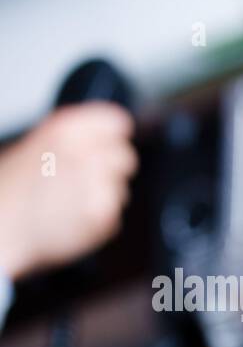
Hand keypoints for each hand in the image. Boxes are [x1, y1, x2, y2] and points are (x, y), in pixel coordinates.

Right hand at [0, 103, 135, 277]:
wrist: (2, 223)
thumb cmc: (12, 187)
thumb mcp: (38, 144)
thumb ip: (75, 137)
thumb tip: (105, 137)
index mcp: (68, 129)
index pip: (117, 122)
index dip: (112, 136)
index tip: (107, 144)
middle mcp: (88, 154)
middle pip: (126, 157)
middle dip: (111, 168)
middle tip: (84, 178)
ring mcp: (100, 186)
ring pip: (121, 189)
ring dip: (104, 195)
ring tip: (69, 200)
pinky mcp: (105, 216)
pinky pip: (114, 216)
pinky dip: (99, 219)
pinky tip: (71, 217)